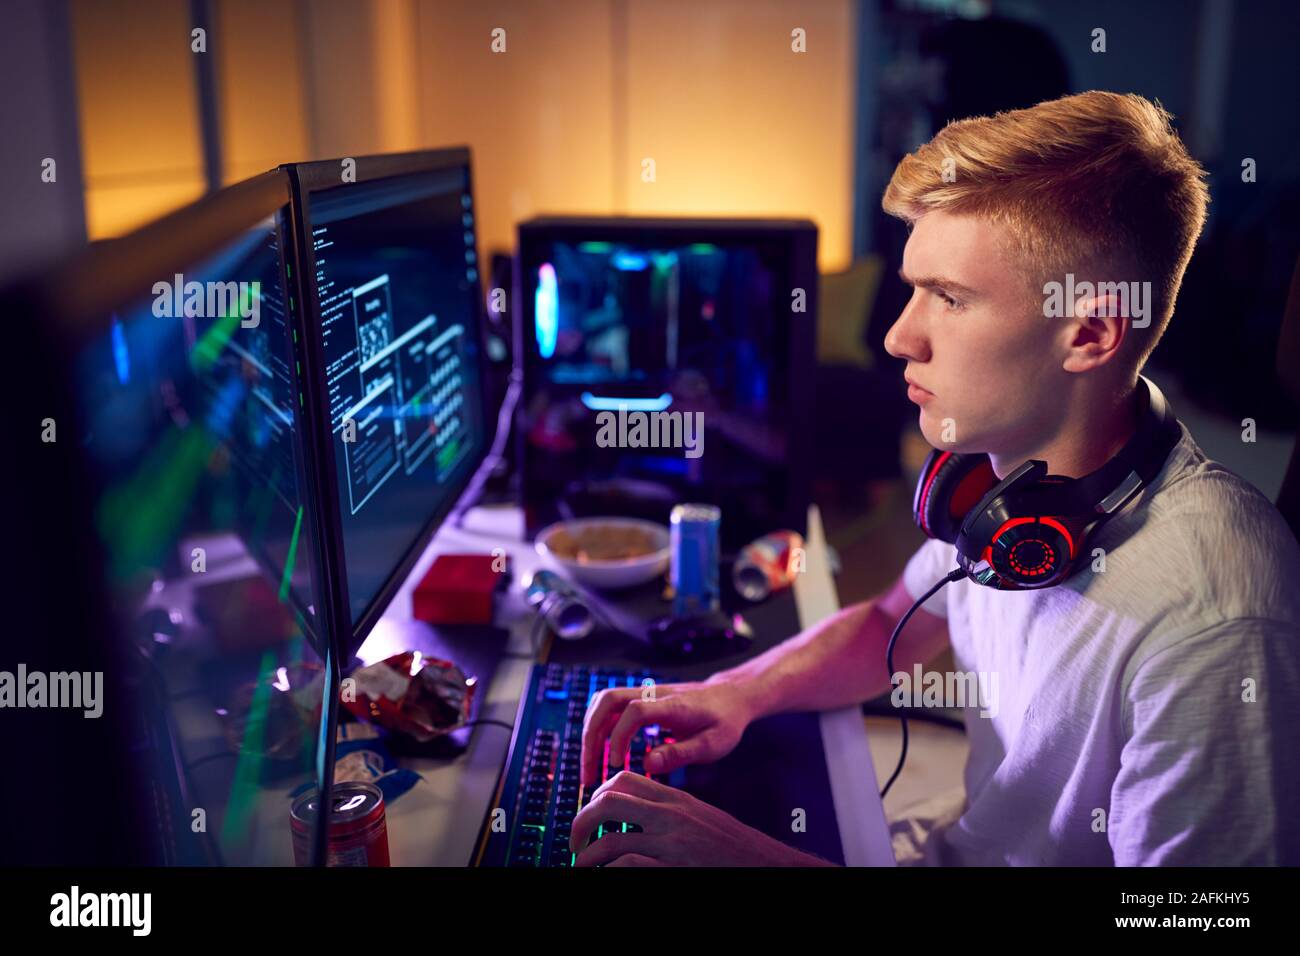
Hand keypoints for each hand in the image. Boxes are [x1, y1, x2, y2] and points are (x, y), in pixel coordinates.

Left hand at [569, 771, 830, 865]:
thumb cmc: (734, 849)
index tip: (590, 812)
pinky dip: (609, 870)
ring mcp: (671, 841)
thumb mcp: (700, 821)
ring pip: (611, 837)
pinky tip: (605, 875)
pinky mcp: (674, 864)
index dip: (597, 794)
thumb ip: (670, 817)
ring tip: (581, 865)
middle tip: (574, 840)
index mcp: (676, 800)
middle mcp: (671, 815)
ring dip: (587, 853)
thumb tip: (636, 822)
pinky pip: (626, 864)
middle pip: (609, 801)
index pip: (624, 780)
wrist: (766, 864)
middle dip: (582, 820)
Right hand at [580, 677, 757, 786]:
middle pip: (607, 700)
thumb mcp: (712, 745)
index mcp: (673, 705)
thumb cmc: (724, 722)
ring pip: (604, 701)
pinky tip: (600, 752)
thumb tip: (647, 765)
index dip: (619, 736)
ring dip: (591, 731)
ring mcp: (646, 692)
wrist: (731, 696)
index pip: (634, 711)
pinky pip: (611, 706)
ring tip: (590, 766)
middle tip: (589, 772)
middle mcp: (654, 693)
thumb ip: (680, 754)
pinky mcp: (642, 698)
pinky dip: (599, 727)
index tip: (616, 764)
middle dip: (591, 735)